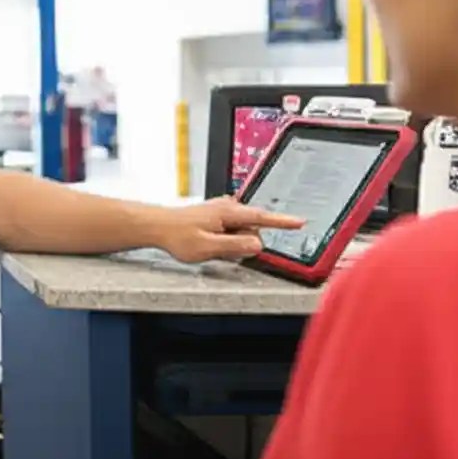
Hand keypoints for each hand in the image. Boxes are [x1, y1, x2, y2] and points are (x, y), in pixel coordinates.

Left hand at [160, 197, 304, 262]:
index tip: (301, 222)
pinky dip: (226, 241)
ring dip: (232, 244)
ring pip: (240, 232)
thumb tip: (257, 244)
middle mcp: (227, 208)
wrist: (157, 226)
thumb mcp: (208, 247)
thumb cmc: (178, 235)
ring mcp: (221, 211)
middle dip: (245, 243)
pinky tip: (209, 245)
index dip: (283, 221)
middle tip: (221, 251)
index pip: (263, 217)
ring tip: (209, 248)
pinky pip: (230, 232)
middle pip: (251, 228)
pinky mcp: (215, 217)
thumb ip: (235, 245)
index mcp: (228, 213)